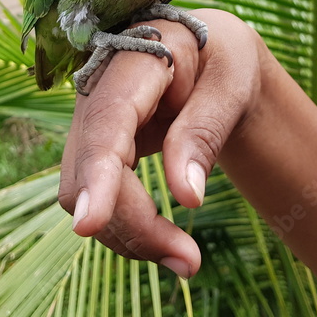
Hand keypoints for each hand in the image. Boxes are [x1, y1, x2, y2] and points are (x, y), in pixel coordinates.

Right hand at [57, 9, 264, 277]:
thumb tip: (187, 197)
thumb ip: (206, 131)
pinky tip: (165, 242)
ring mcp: (88, 121)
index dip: (97, 173)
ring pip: (83, 192)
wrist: (206, 55)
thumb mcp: (232, 85)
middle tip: (191, 262)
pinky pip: (96, 197)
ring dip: (128, 233)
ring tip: (187, 258)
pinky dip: (127, 226)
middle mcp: (96, 89)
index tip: (89, 223)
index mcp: (134, 58)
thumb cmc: (222, 60)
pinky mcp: (93, 149)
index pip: (107, 121)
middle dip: (132, 223)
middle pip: (90, 170)